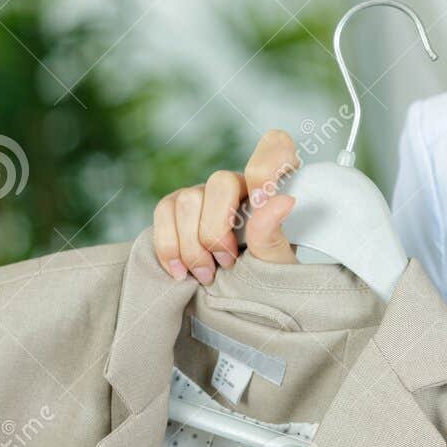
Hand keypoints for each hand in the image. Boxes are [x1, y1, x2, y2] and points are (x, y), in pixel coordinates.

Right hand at [151, 130, 301, 283]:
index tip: (262, 201)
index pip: (276, 146)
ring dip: (193, 245)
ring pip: (187, 199)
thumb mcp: (277, 264)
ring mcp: (205, 193)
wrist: (238, 299)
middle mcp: (239, 183)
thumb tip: (283, 200)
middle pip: (221, 182)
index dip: (266, 166)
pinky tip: (180, 272)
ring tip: (207, 274)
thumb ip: (274, 234)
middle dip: (218, 229)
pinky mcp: (177, 208)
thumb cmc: (267, 277)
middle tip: (227, 262)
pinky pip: (163, 211)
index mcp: (273, 186)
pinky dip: (169, 247)